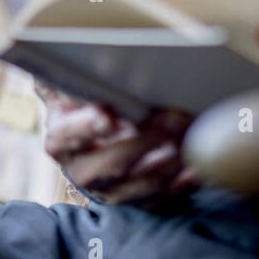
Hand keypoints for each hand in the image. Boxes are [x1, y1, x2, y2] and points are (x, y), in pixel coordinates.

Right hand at [35, 79, 199, 204]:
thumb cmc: (87, 104)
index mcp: (61, 140)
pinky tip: (197, 165)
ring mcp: (111, 191)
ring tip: (190, 131)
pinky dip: (184, 183)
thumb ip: (74, 74)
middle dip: (147, 139)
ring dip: (173, 159)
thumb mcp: (73, 86)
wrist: (94, 137)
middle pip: (114, 162)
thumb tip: (82, 56)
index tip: (107, 116)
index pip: (68, 135)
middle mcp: (82, 171)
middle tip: (172, 116)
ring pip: (144, 182)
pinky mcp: (137, 202)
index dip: (86, 126)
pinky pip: (165, 198)